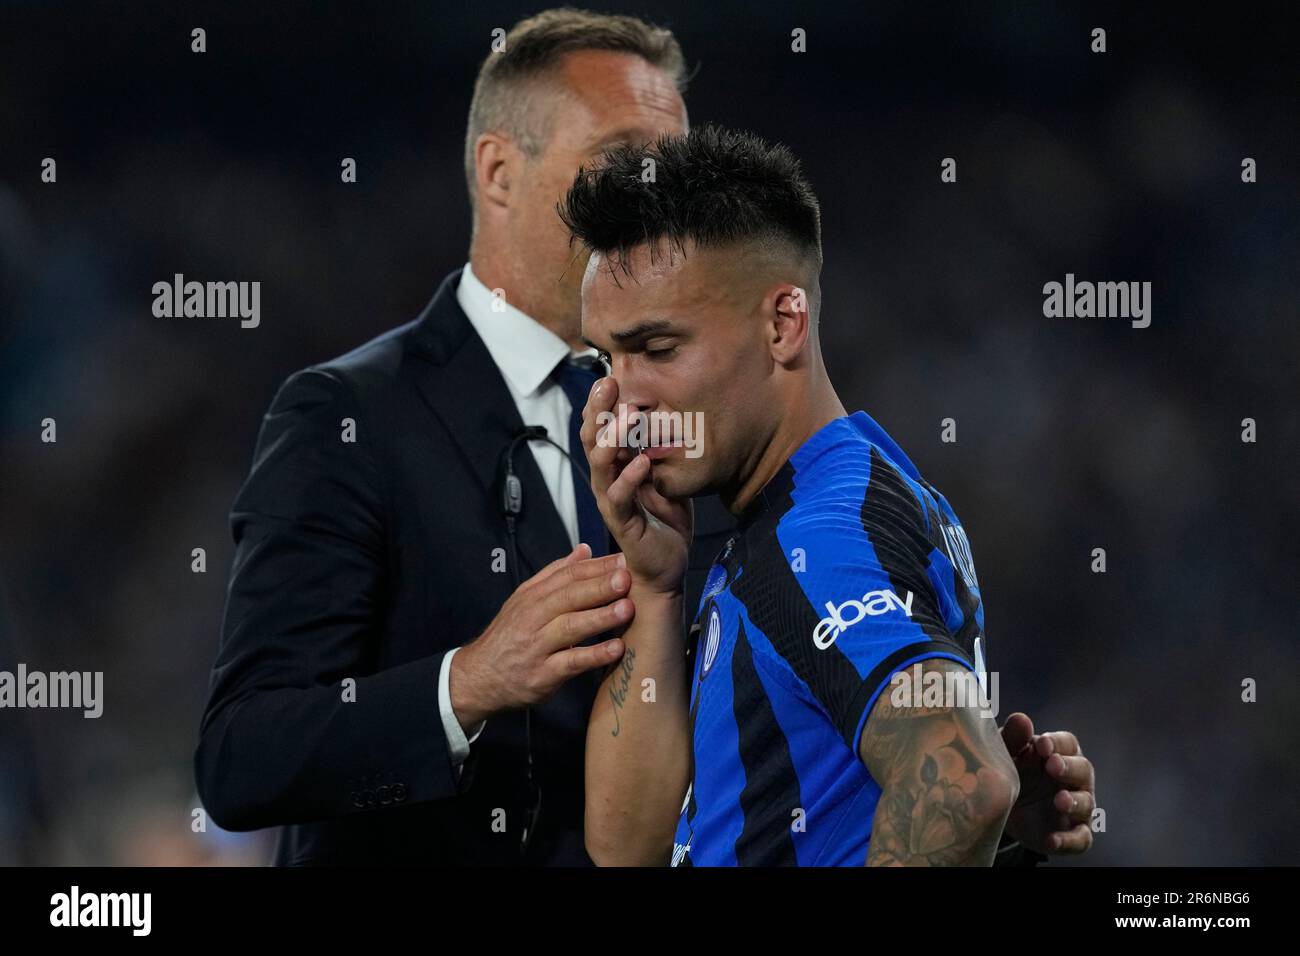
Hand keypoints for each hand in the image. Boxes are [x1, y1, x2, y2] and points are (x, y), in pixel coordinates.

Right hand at [451, 544, 631, 727]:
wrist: (479, 677)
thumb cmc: (510, 636)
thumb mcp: (526, 600)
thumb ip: (556, 574)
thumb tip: (585, 550)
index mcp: (534, 596)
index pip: (568, 575)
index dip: (596, 567)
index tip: (624, 559)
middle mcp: (534, 617)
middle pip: (569, 597)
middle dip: (599, 586)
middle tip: (627, 577)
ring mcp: (538, 646)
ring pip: (570, 627)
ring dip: (600, 617)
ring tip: (627, 609)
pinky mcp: (543, 674)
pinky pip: (570, 663)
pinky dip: (593, 656)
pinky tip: (616, 649)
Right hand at [580, 376, 690, 596]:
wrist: (666, 570)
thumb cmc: (665, 523)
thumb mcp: (668, 478)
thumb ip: (662, 451)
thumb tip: (669, 417)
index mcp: (615, 468)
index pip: (600, 429)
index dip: (602, 403)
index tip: (611, 374)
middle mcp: (606, 481)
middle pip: (592, 439)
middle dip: (597, 410)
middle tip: (607, 382)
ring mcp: (611, 502)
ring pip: (600, 464)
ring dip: (612, 438)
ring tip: (627, 417)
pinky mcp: (622, 523)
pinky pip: (620, 497)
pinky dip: (630, 477)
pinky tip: (643, 461)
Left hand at [1000, 713, 1095, 854]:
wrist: (1000, 810)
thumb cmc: (1010, 772)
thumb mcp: (1005, 755)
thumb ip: (1012, 739)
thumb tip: (1022, 719)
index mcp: (1059, 754)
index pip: (1068, 744)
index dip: (1057, 743)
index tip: (1041, 744)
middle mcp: (1074, 779)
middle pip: (1082, 769)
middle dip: (1069, 767)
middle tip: (1052, 765)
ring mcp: (1076, 808)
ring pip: (1086, 803)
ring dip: (1075, 801)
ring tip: (1060, 801)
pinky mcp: (1071, 834)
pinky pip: (1079, 838)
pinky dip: (1069, 840)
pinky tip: (1053, 840)